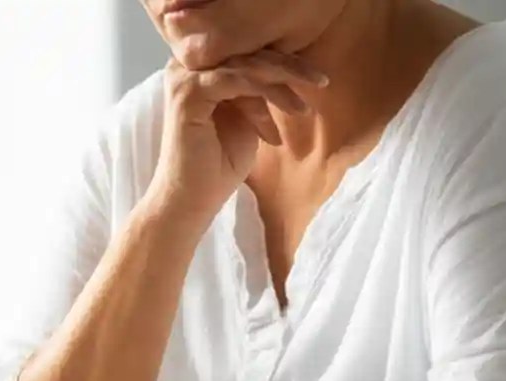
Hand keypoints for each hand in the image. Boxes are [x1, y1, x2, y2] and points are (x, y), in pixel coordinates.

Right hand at [147, 50, 327, 226]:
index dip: (282, 63)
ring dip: (282, 81)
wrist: (191, 201)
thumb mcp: (246, 120)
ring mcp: (183, 79)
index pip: (245, 54)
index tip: (315, 81)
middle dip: (288, 67)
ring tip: (304, 107)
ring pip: (244, 64)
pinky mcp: (187, 94)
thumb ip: (256, 93)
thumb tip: (284, 74)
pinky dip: (266, 91)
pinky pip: (236, 79)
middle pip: (246, 53)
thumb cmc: (217, 166)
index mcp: (198, 72)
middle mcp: (185, 69)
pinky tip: (289, 108)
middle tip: (321, 81)